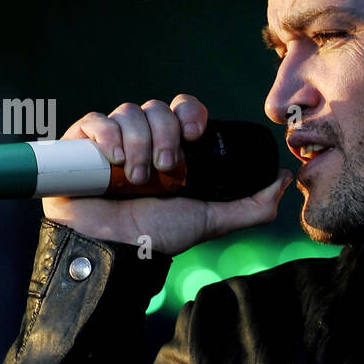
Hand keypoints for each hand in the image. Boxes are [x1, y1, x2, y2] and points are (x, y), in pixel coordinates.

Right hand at [42, 94, 291, 255]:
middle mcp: (142, 140)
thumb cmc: (159, 237)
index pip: (183, 109)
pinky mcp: (78, 147)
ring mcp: (110, 142)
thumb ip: (253, 205)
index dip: (190, 113)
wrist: (117, 255)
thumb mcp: (213, 220)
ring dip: (139, 142)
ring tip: (139, 179)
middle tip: (167, 169)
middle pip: (157, 108)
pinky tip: (113, 159)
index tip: (195, 136)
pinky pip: (94, 121)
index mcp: (172, 149)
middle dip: (167, 135)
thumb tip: (285, 178)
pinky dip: (107, 134)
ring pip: (129, 112)